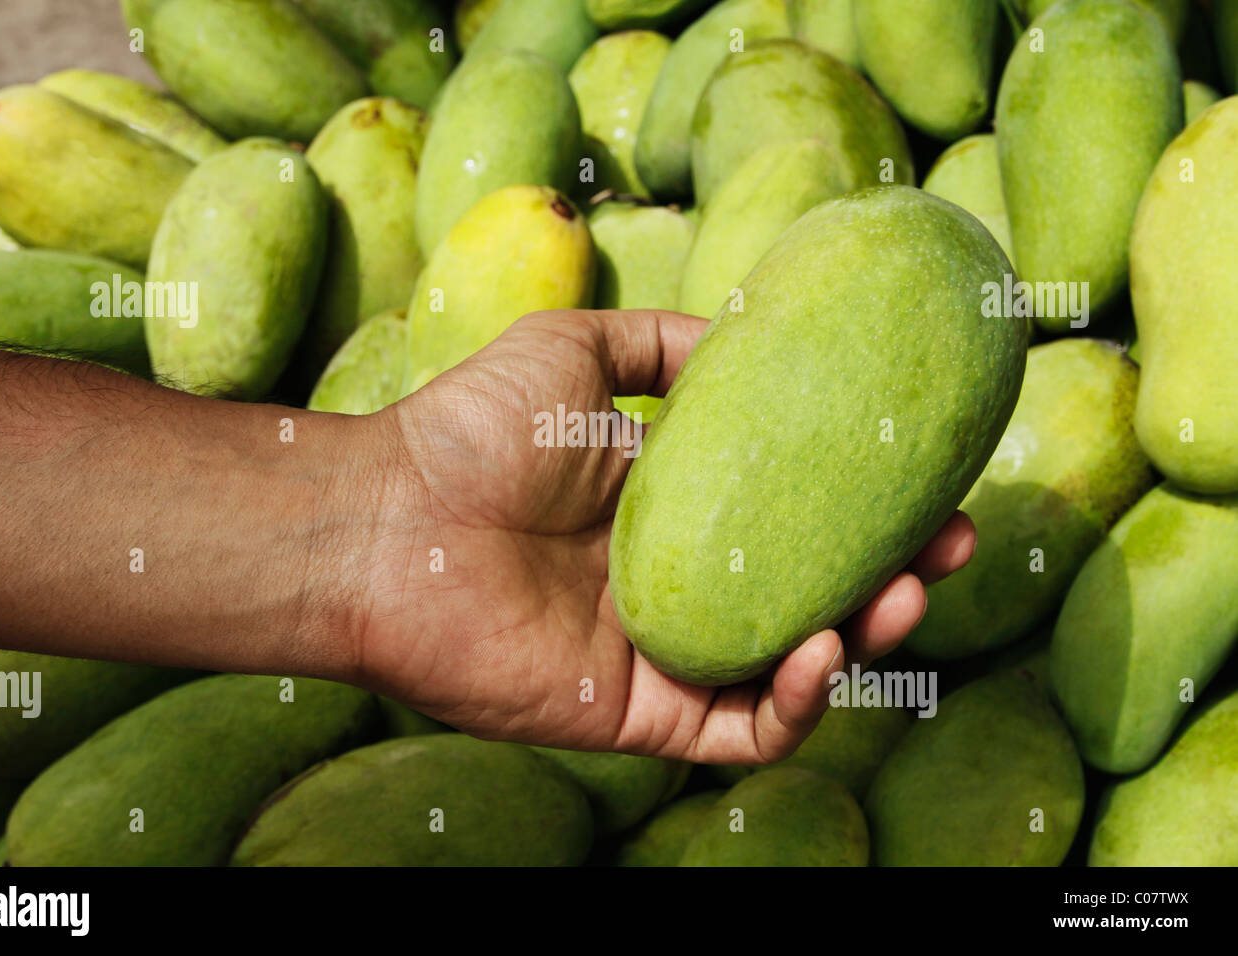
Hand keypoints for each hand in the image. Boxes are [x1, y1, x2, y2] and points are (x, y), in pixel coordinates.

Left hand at [339, 309, 975, 763]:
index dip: (863, 505)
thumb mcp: (572, 349)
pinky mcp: (639, 714)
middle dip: (891, 576)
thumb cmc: (467, 431)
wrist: (389, 520)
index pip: (787, 517)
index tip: (931, 481)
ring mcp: (660, 654)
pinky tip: (827, 648)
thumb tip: (740, 333)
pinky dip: (799, 703)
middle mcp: (673, 584)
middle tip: (948, 547)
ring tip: (905, 594)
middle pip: (808, 595)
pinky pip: (743, 731)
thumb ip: (655, 342)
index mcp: (666, 509)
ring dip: (864, 638)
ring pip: (791, 669)